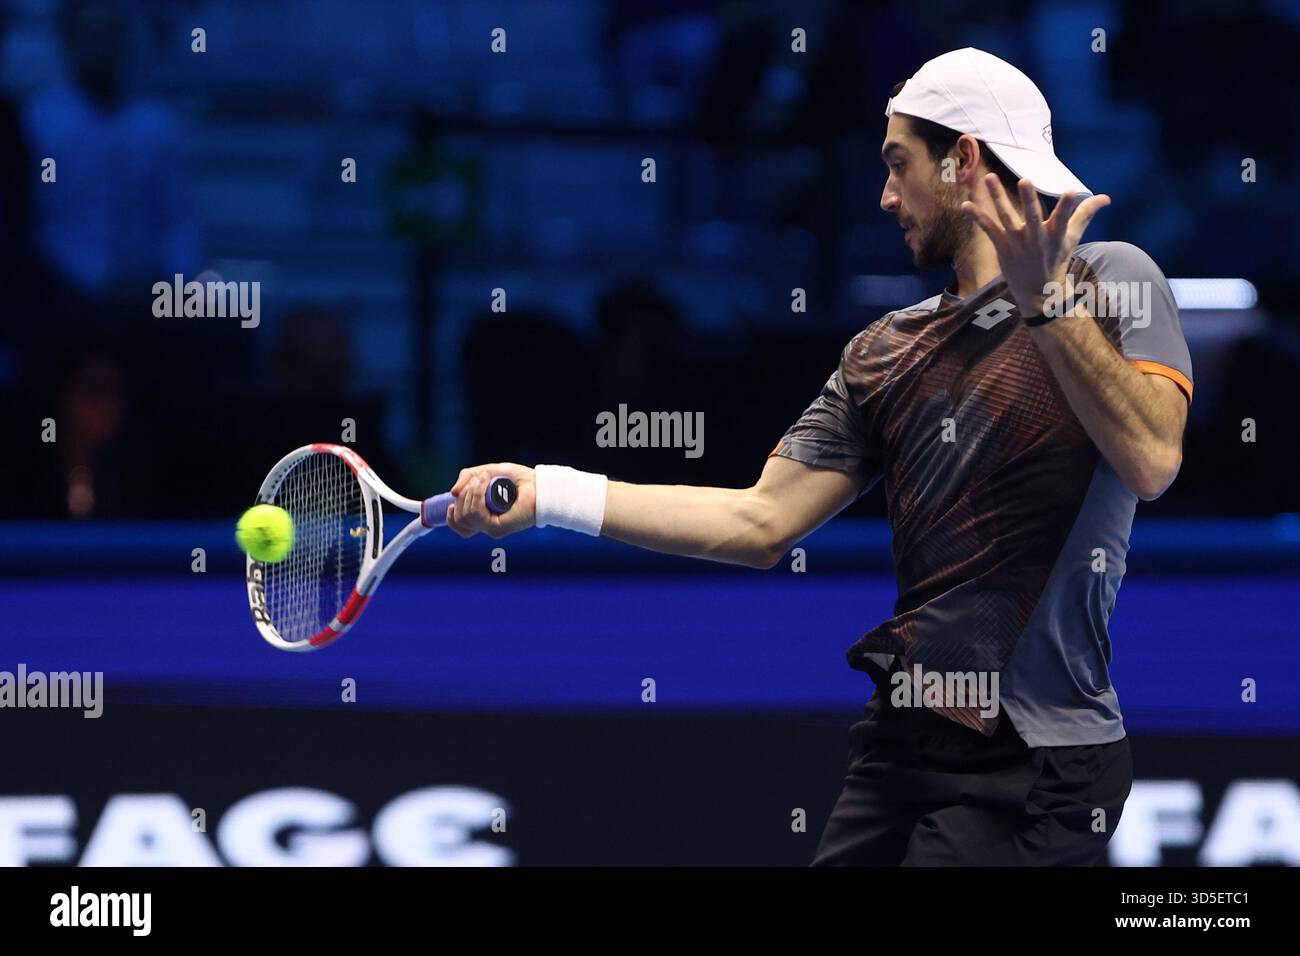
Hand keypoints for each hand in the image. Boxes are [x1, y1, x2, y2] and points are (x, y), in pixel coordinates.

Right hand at [447, 462, 535, 538]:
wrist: (538, 484)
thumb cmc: (518, 479)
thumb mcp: (488, 472)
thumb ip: (469, 478)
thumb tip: (453, 492)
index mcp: (483, 516)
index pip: (458, 525)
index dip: (451, 514)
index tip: (454, 499)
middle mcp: (485, 525)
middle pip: (458, 519)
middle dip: (464, 495)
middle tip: (480, 479)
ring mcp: (491, 528)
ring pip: (465, 516)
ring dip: (471, 492)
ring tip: (485, 478)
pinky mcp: (496, 528)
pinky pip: (475, 514)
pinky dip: (477, 495)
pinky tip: (486, 482)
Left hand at [961, 174, 1109, 315]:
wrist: (1038, 292)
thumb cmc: (1056, 260)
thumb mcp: (1072, 238)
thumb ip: (1085, 214)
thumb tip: (1106, 197)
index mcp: (1056, 235)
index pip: (1065, 217)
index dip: (1068, 205)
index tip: (1072, 192)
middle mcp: (1036, 238)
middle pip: (1032, 216)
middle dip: (1029, 199)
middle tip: (1025, 181)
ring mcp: (1017, 243)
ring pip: (1006, 217)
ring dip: (997, 197)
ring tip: (989, 178)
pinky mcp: (1002, 247)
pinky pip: (988, 229)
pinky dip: (977, 217)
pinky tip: (965, 204)